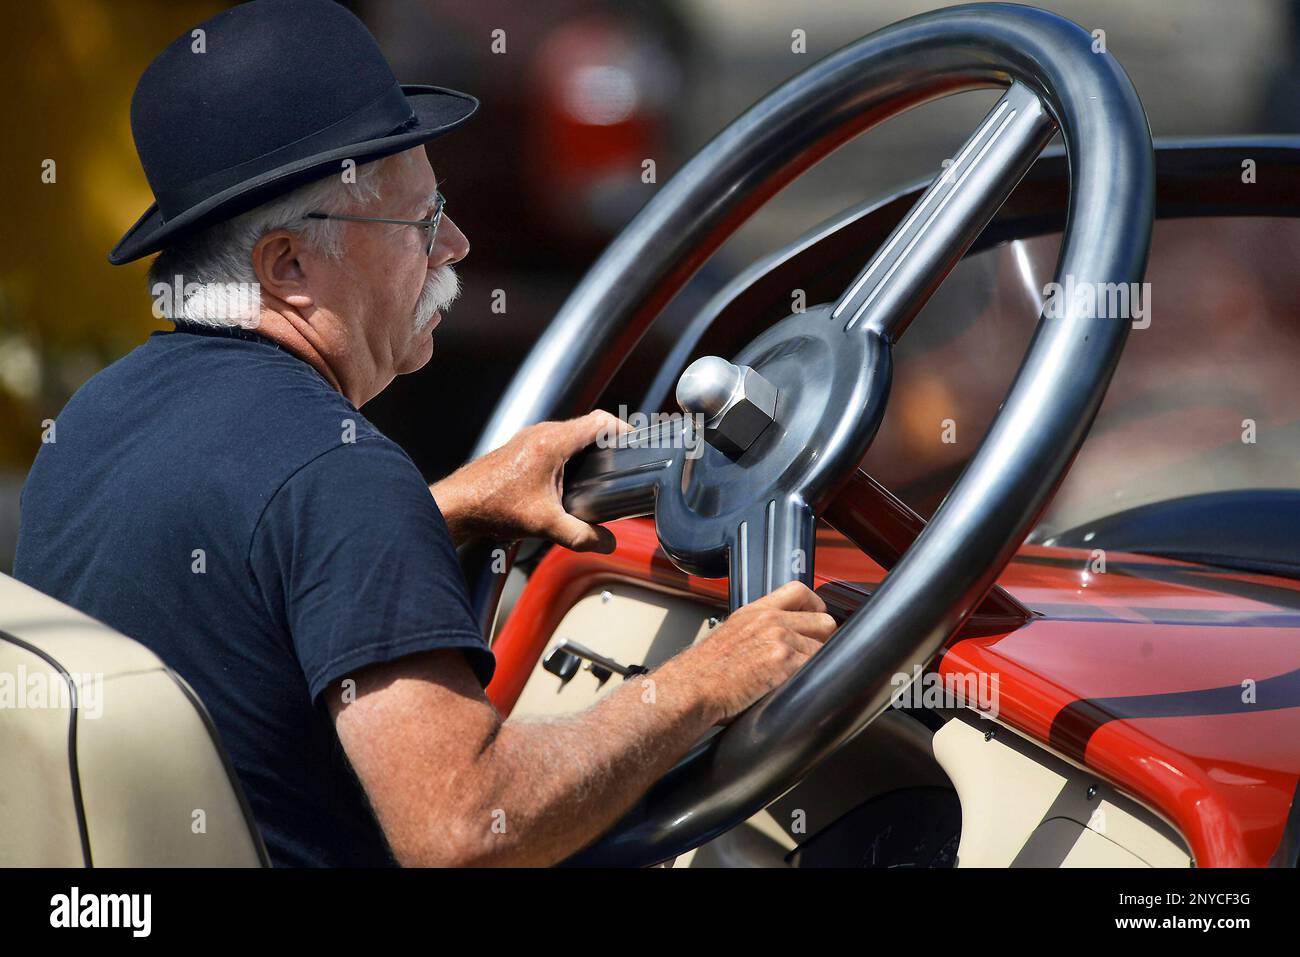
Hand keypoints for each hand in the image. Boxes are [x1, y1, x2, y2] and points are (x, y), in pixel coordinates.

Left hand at [431, 410, 626, 551]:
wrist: (457, 506)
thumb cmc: (492, 506)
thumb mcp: (545, 525)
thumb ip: (581, 535)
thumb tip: (607, 543)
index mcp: (552, 442)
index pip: (600, 421)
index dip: (623, 429)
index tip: (635, 443)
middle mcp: (541, 433)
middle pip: (587, 426)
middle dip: (608, 442)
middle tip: (623, 462)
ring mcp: (529, 438)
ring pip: (569, 434)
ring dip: (587, 448)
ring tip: (601, 471)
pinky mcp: (520, 448)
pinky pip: (554, 442)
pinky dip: (569, 454)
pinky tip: (570, 480)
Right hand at [667, 581, 836, 723]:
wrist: (692, 687)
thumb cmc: (705, 670)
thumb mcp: (731, 633)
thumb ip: (758, 628)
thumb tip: (779, 637)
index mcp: (757, 610)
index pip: (800, 591)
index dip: (815, 607)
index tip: (814, 623)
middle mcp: (771, 620)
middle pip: (824, 621)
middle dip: (822, 641)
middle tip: (809, 656)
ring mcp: (780, 640)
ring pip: (824, 649)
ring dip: (814, 665)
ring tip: (794, 677)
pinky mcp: (784, 663)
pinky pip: (817, 668)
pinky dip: (811, 680)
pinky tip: (793, 687)